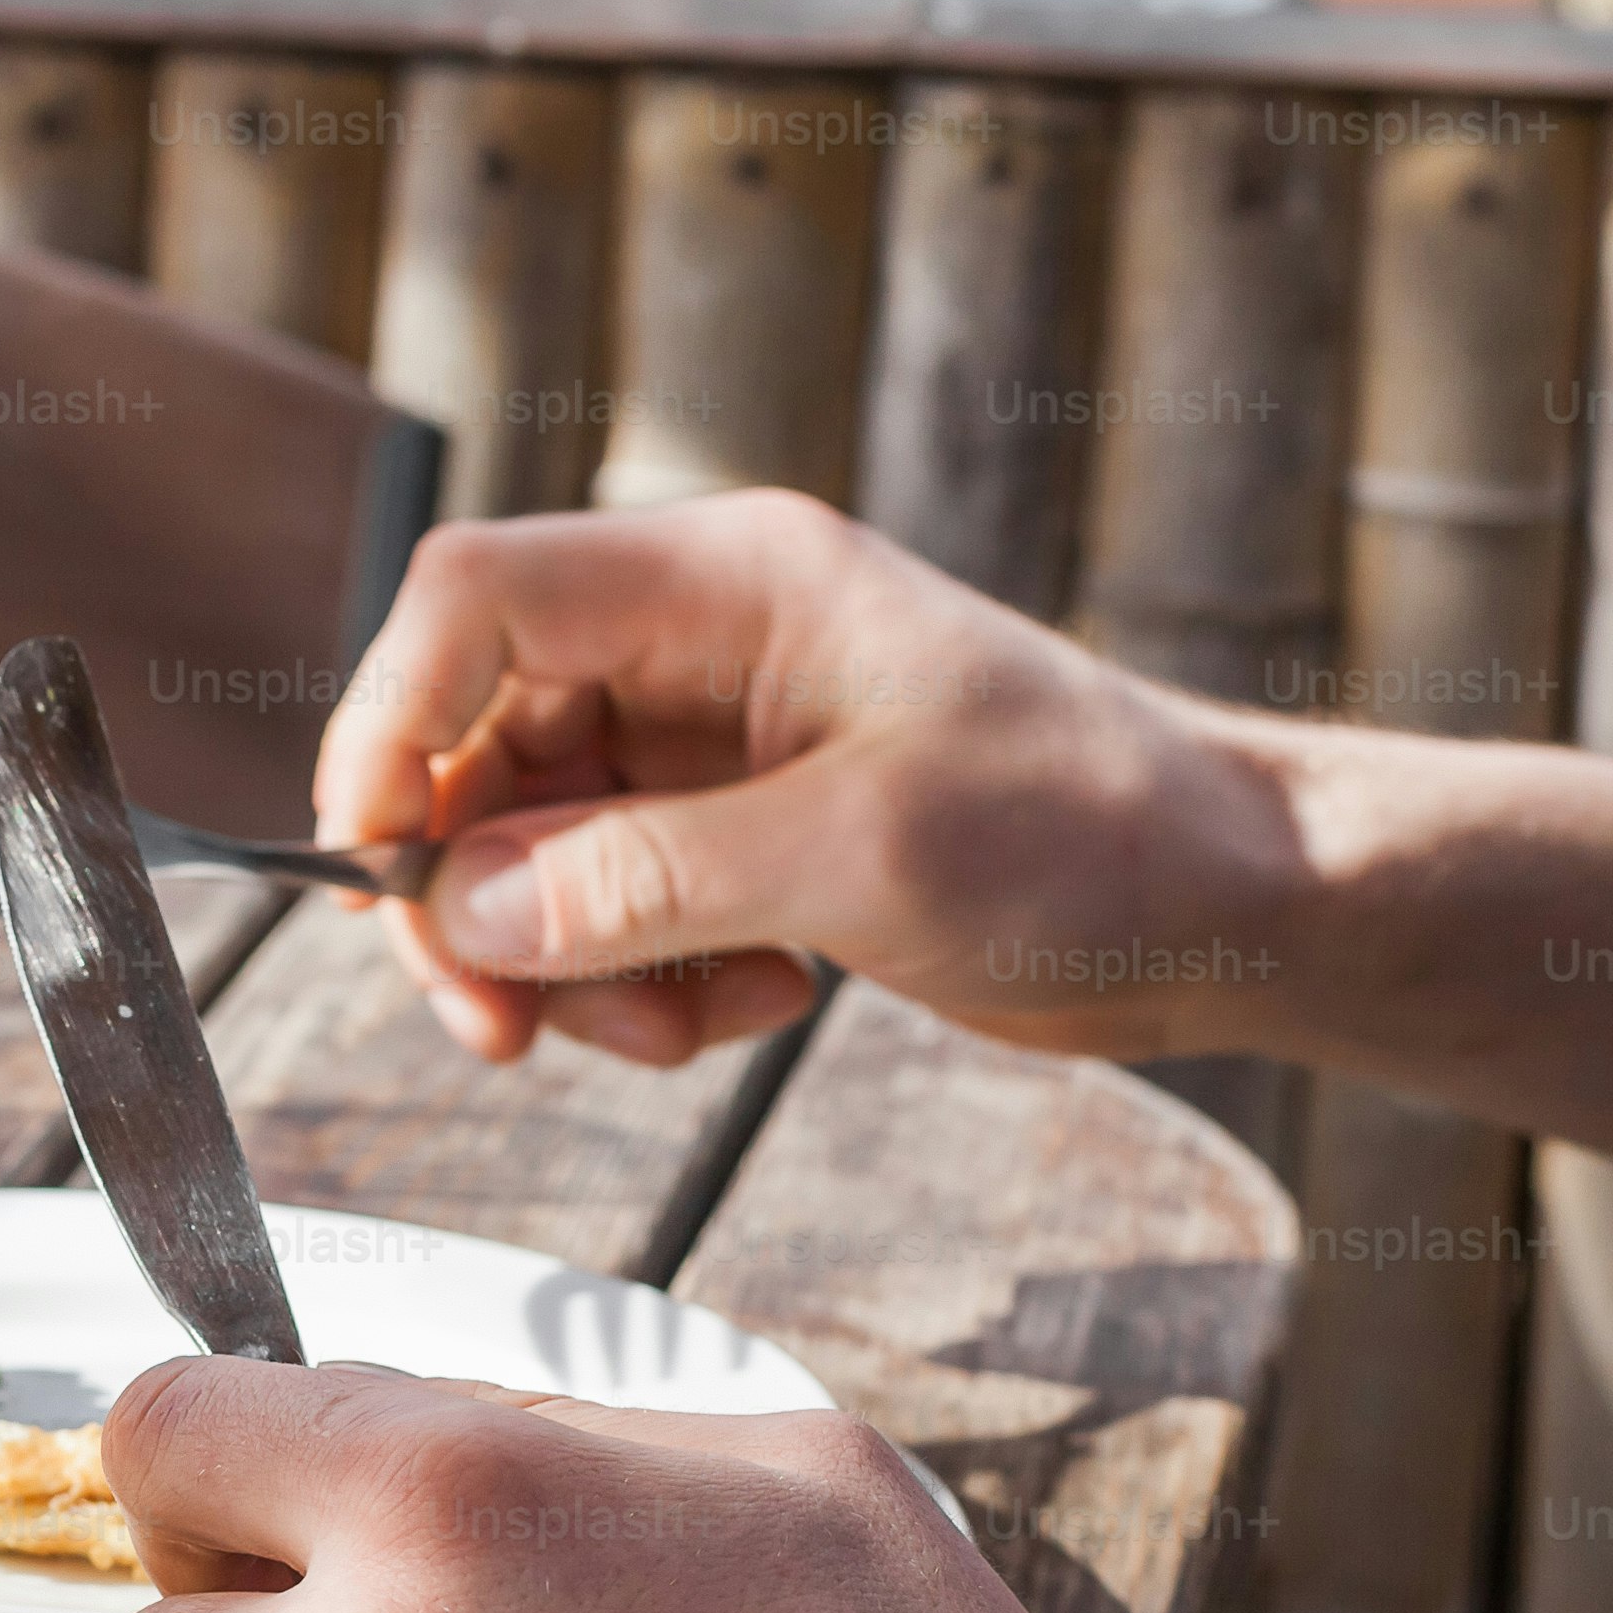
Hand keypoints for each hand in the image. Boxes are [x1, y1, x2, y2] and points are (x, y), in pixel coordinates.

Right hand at [314, 487, 1303, 1074]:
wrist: (1236, 904)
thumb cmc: (1098, 836)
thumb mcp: (865, 856)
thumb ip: (647, 880)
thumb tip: (469, 914)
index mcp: (727, 581)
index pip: (474, 599)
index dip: (389, 723)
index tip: (377, 871)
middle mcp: (697, 641)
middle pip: (473, 743)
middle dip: (479, 900)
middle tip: (507, 1030)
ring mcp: (711, 737)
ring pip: (527, 847)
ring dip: (572, 966)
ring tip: (689, 1029)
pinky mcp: (735, 827)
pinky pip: (604, 906)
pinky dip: (643, 983)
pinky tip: (755, 1005)